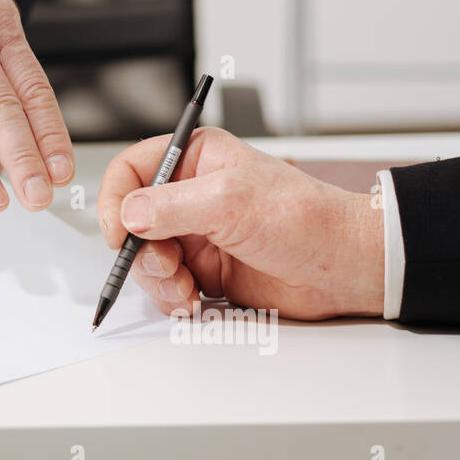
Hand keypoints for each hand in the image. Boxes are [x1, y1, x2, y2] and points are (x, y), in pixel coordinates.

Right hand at [96, 127, 383, 319]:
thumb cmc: (304, 218)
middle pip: (131, 222)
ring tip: (187, 288)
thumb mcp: (230, 201)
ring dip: (158, 280)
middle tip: (167, 265)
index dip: (116, 200)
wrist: (343, 266)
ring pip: (146, 258)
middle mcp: (189, 195)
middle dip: (141, 250)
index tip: (118, 232)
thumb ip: (171, 206)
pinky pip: (167, 286)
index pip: (131, 170)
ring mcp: (196, 234)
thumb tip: (127, 214)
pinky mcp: (205, 270)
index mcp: (195, 159)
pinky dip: (174, 298)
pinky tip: (196, 300)